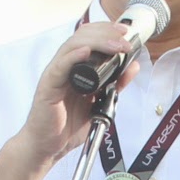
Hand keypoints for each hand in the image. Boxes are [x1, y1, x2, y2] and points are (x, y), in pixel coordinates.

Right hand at [14, 24, 144, 168]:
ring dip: (97, 42)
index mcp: (76, 69)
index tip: (125, 33)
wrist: (47, 147)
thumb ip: (115, 85)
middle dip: (106, 33)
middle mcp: (64, 67)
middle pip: (82, 37)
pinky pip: (61, 66)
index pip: (89, 38)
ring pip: (73, 46)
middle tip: (124, 38)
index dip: (107, 31)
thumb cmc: (66, 127)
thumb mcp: (99, 104)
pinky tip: (86, 52)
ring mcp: (55, 74)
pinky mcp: (48, 85)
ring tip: (115, 45)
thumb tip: (132, 67)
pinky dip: (74, 57)